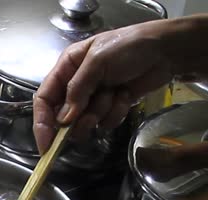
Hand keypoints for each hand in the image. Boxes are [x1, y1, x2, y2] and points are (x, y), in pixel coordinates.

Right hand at [33, 13, 207, 153]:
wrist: (165, 52)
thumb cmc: (129, 47)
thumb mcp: (98, 62)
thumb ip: (78, 90)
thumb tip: (64, 119)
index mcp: (67, 68)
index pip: (44, 100)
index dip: (42, 123)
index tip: (46, 144)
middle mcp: (77, 84)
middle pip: (64, 116)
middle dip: (79, 119)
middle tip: (91, 117)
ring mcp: (95, 97)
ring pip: (86, 122)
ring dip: (101, 112)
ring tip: (115, 94)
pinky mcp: (112, 107)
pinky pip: (106, 122)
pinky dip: (117, 112)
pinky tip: (126, 95)